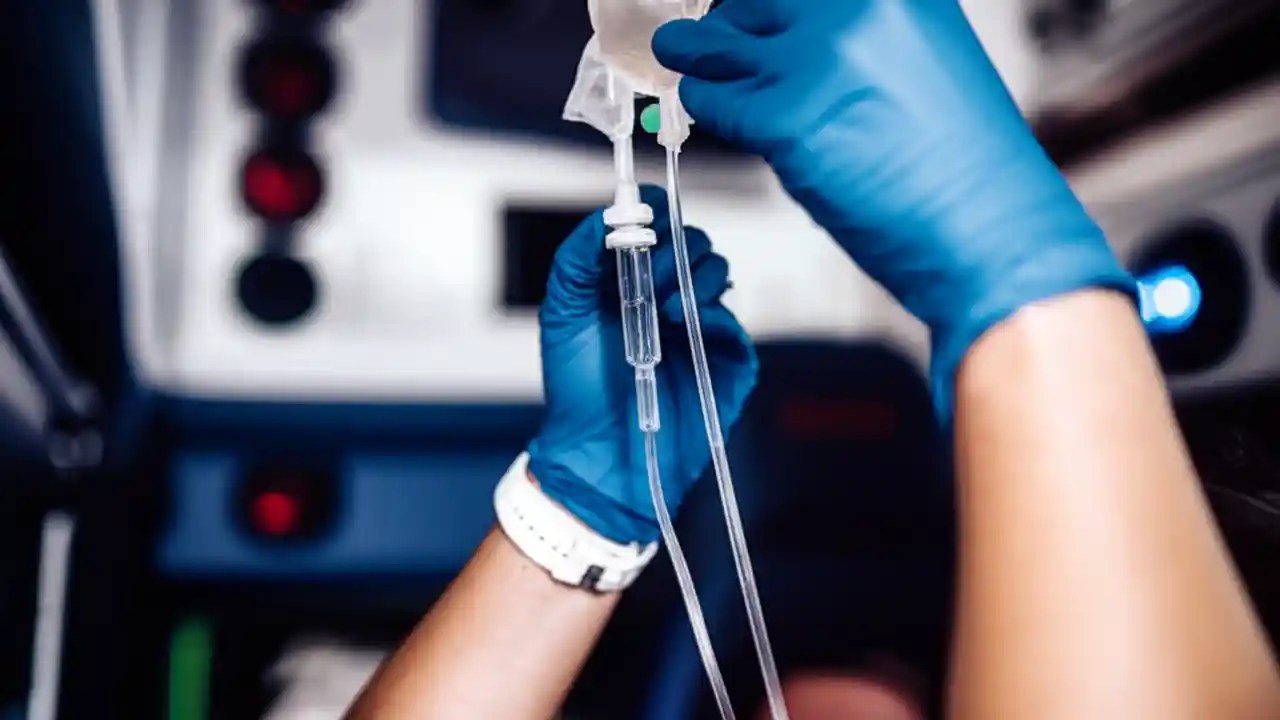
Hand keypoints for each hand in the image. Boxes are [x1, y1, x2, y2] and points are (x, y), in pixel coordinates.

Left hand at [528, 186, 757, 543]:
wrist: (596, 452)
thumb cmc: (577, 389)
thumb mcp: (562, 313)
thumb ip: (577, 259)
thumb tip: (605, 216)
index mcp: (634, 281)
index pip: (658, 226)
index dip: (653, 213)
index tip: (640, 215)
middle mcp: (671, 297)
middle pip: (693, 242)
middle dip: (671, 248)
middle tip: (645, 277)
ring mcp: (701, 328)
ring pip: (718, 271)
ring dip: (691, 276)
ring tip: (661, 308)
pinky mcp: (725, 362)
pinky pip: (732, 322)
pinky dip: (711, 313)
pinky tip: (681, 324)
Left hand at [653, 0, 1133, 416]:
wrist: (991, 234)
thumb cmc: (961, 165)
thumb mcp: (918, 61)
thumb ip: (856, 37)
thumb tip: (789, 37)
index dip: (760, 3)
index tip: (746, 9)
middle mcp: (855, 5)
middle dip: (726, 19)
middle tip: (704, 34)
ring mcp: (820, 59)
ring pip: (719, 40)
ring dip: (695, 51)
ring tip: (678, 52)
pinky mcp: (790, 118)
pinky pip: (716, 98)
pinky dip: (705, 105)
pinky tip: (708, 110)